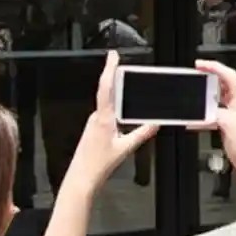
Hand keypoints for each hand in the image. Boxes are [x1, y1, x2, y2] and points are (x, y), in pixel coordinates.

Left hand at [63, 51, 157, 193]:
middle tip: (123, 68)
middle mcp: (96, 118)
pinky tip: (121, 121)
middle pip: (108, 93)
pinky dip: (115, 113)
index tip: (113, 56)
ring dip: (118, 100)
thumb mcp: (125, 148)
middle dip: (117, 81)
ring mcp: (93, 124)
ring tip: (127, 98)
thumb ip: (142, 134)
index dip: (109, 69)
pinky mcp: (93, 130)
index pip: (106, 87)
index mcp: (103, 118)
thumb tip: (155, 123)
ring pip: (108, 106)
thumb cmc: (98, 165)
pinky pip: (107, 116)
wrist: (81, 179)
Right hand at [194, 60, 235, 174]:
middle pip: (222, 85)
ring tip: (192, 97)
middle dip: (208, 79)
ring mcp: (233, 115)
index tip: (200, 65)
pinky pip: (213, 115)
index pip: (228, 75)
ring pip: (216, 100)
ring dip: (204, 99)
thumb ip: (213, 112)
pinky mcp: (228, 126)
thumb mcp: (227, 123)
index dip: (214, 67)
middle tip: (195, 77)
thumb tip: (202, 109)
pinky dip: (203, 116)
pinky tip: (195, 121)